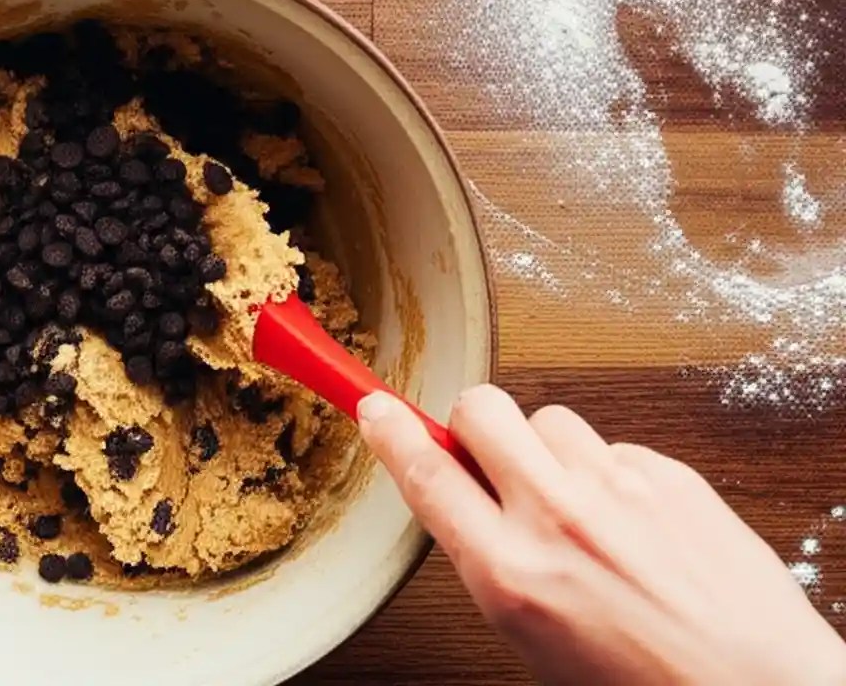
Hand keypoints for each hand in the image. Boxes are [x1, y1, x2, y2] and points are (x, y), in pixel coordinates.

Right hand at [358, 386, 845, 684]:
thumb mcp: (531, 638)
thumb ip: (492, 561)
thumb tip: (469, 503)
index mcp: (510, 573)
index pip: (426, 474)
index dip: (390, 432)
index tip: (377, 409)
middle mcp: (558, 518)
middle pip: (481, 409)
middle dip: (471, 422)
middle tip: (483, 451)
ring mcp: (618, 488)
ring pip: (550, 419)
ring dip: (546, 451)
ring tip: (573, 502)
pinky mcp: (670, 475)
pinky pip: (614, 445)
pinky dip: (609, 473)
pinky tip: (628, 519)